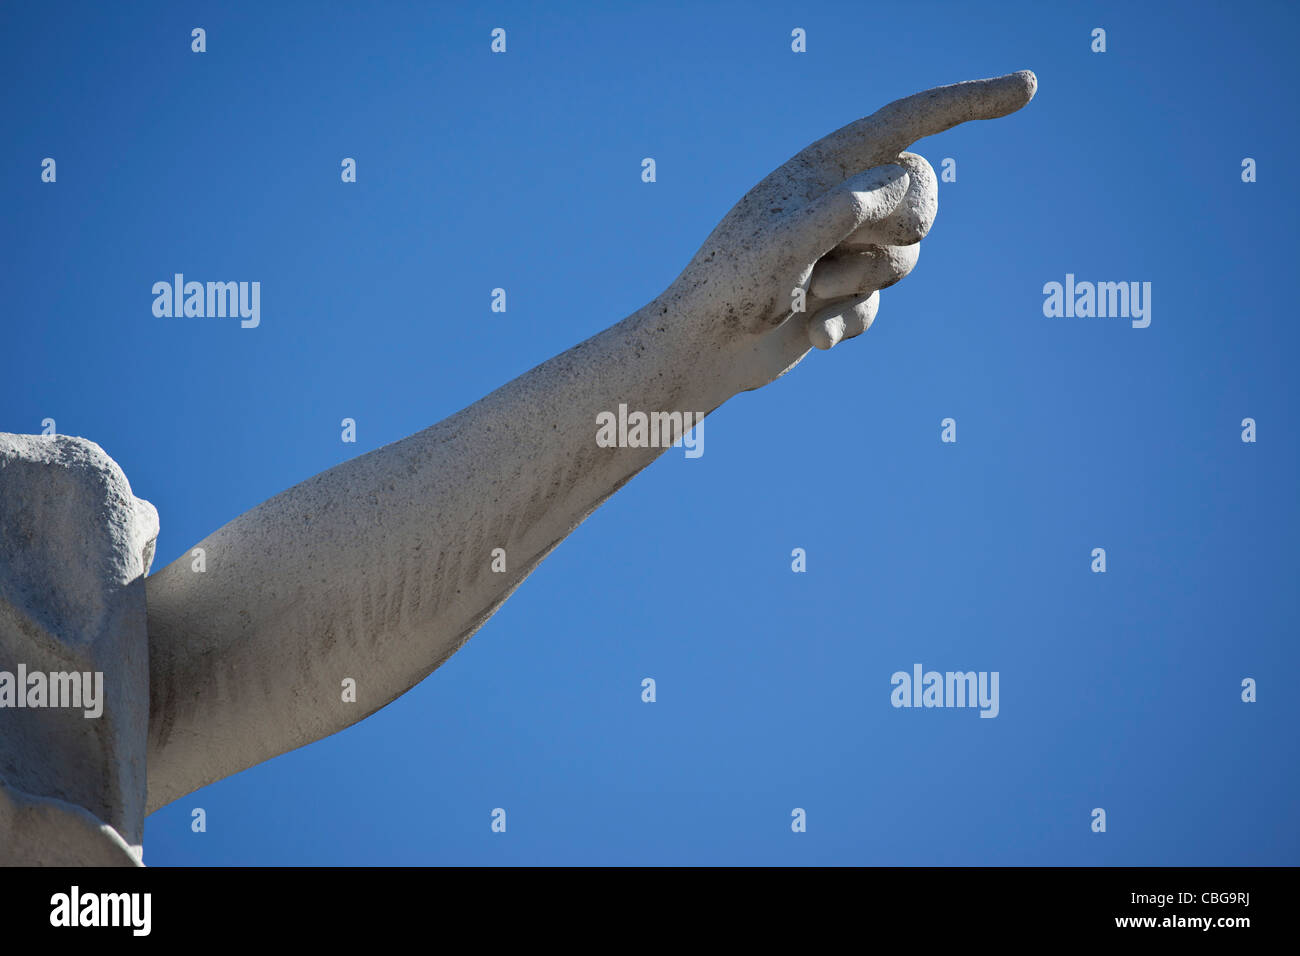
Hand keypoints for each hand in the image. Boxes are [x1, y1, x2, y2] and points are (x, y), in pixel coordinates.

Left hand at [659, 70, 1036, 392]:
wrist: (706, 350)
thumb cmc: (730, 285)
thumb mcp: (782, 242)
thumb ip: (842, 210)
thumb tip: (901, 181)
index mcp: (827, 166)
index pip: (911, 121)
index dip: (970, 103)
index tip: (1027, 87)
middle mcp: (843, 199)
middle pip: (925, 198)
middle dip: (893, 234)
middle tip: (832, 257)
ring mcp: (846, 248)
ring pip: (907, 257)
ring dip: (858, 282)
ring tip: (805, 290)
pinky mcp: (845, 293)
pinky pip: (879, 305)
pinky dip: (848, 321)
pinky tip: (810, 330)